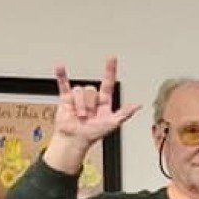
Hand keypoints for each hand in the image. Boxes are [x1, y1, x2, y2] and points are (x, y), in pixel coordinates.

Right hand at [46, 57, 140, 174]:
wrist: (75, 140)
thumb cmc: (94, 134)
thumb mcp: (113, 124)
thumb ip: (125, 113)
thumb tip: (138, 105)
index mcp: (104, 102)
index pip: (107, 83)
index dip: (109, 71)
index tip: (112, 58)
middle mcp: (92, 98)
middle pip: (91, 90)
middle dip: (89, 104)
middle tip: (88, 116)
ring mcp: (78, 98)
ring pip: (79, 91)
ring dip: (79, 105)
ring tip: (79, 116)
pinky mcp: (66, 99)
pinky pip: (63, 85)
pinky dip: (61, 76)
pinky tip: (60, 67)